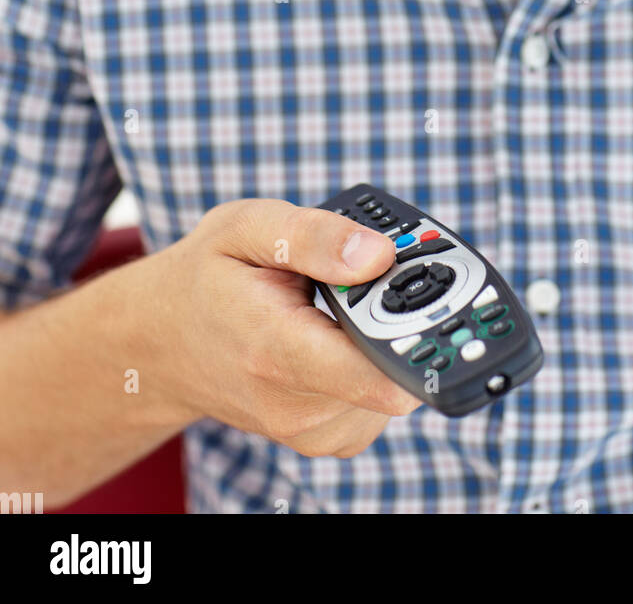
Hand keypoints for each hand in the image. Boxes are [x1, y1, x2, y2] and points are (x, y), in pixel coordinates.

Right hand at [147, 198, 420, 457]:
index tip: (436, 292)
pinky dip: (374, 366)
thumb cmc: (206, 277)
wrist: (161, 342)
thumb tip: (380, 254)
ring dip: (387, 344)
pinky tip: (341, 336)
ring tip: (342, 307)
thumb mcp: (247, 227)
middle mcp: (295, 406)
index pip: (377, 375)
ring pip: (395, 388)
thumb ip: (315, 235)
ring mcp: (309, 431)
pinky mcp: (323, 440)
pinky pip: (380, 403)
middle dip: (404, 323)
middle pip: (397, 374)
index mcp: (277, 350)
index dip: (422, 337)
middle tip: (373, 278)